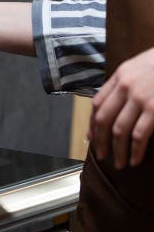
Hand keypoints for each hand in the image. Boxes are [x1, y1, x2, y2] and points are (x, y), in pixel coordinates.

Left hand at [90, 46, 153, 168]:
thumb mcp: (139, 67)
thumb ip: (125, 84)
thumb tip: (114, 106)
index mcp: (120, 76)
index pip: (97, 104)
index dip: (92, 123)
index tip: (92, 138)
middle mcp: (125, 87)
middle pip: (103, 119)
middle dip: (100, 141)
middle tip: (101, 156)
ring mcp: (140, 99)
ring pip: (118, 130)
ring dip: (117, 151)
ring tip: (119, 163)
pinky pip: (138, 135)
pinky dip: (135, 150)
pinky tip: (135, 159)